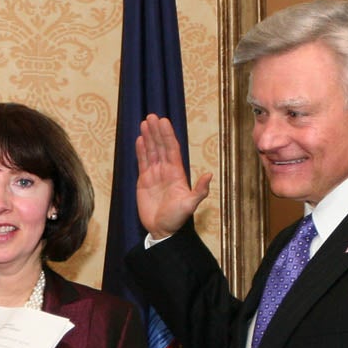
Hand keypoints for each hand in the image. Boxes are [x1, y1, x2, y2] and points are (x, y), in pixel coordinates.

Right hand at [136, 114, 211, 238]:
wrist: (162, 231)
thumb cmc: (177, 219)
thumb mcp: (190, 205)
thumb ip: (199, 191)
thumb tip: (208, 175)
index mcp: (177, 173)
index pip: (172, 149)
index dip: (167, 135)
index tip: (163, 121)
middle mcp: (166, 171)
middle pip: (160, 146)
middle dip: (156, 131)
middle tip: (151, 116)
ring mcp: (154, 175)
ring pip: (151, 151)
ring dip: (148, 137)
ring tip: (144, 123)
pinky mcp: (143, 181)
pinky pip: (142, 162)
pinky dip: (140, 151)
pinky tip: (139, 139)